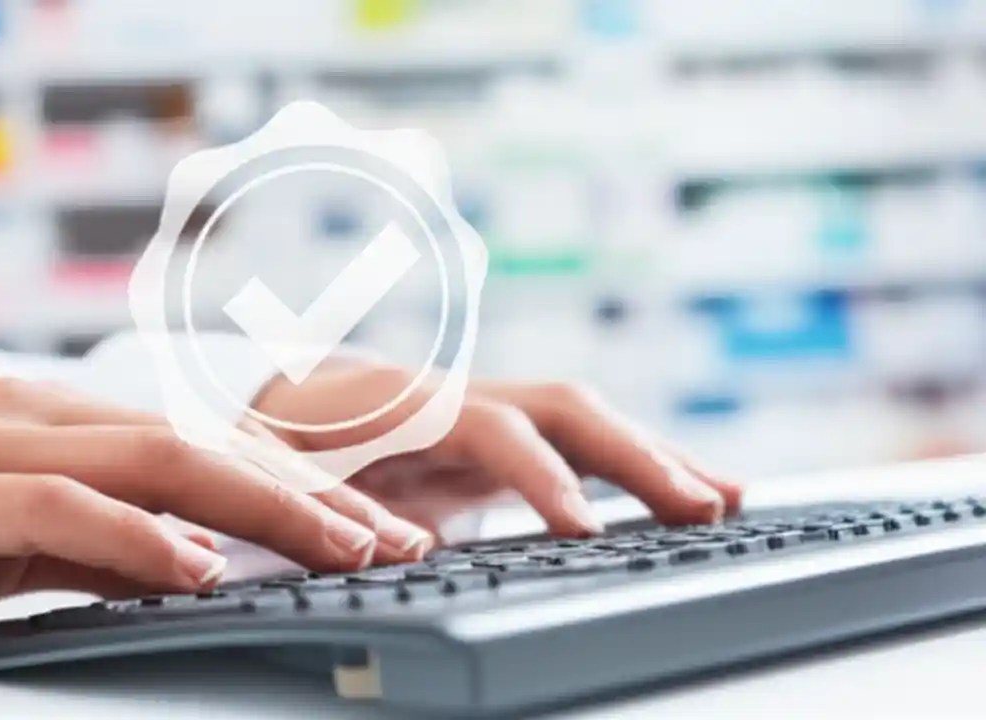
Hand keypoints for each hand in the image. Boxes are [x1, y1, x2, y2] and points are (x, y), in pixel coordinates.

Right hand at [0, 378, 430, 634]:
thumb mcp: (31, 537)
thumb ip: (111, 539)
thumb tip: (203, 562)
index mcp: (72, 419)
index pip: (210, 443)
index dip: (300, 482)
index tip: (374, 523)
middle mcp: (49, 414)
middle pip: (207, 443)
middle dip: (309, 491)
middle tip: (392, 536)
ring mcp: (1, 443)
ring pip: (157, 459)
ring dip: (257, 504)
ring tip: (336, 546)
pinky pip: (63, 506)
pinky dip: (138, 534)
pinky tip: (197, 566)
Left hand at [252, 360, 742, 535]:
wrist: (280, 402)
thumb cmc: (274, 438)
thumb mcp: (276, 470)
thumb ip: (330, 504)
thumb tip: (404, 550)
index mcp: (408, 401)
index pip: (493, 429)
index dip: (540, 478)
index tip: (583, 533)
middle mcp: (464, 395)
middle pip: (565, 409)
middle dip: (635, 456)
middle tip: (702, 509)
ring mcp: (492, 412)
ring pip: (587, 423)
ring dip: (657, 458)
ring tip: (730, 500)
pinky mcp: (507, 439)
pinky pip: (582, 447)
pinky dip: (636, 469)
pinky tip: (686, 496)